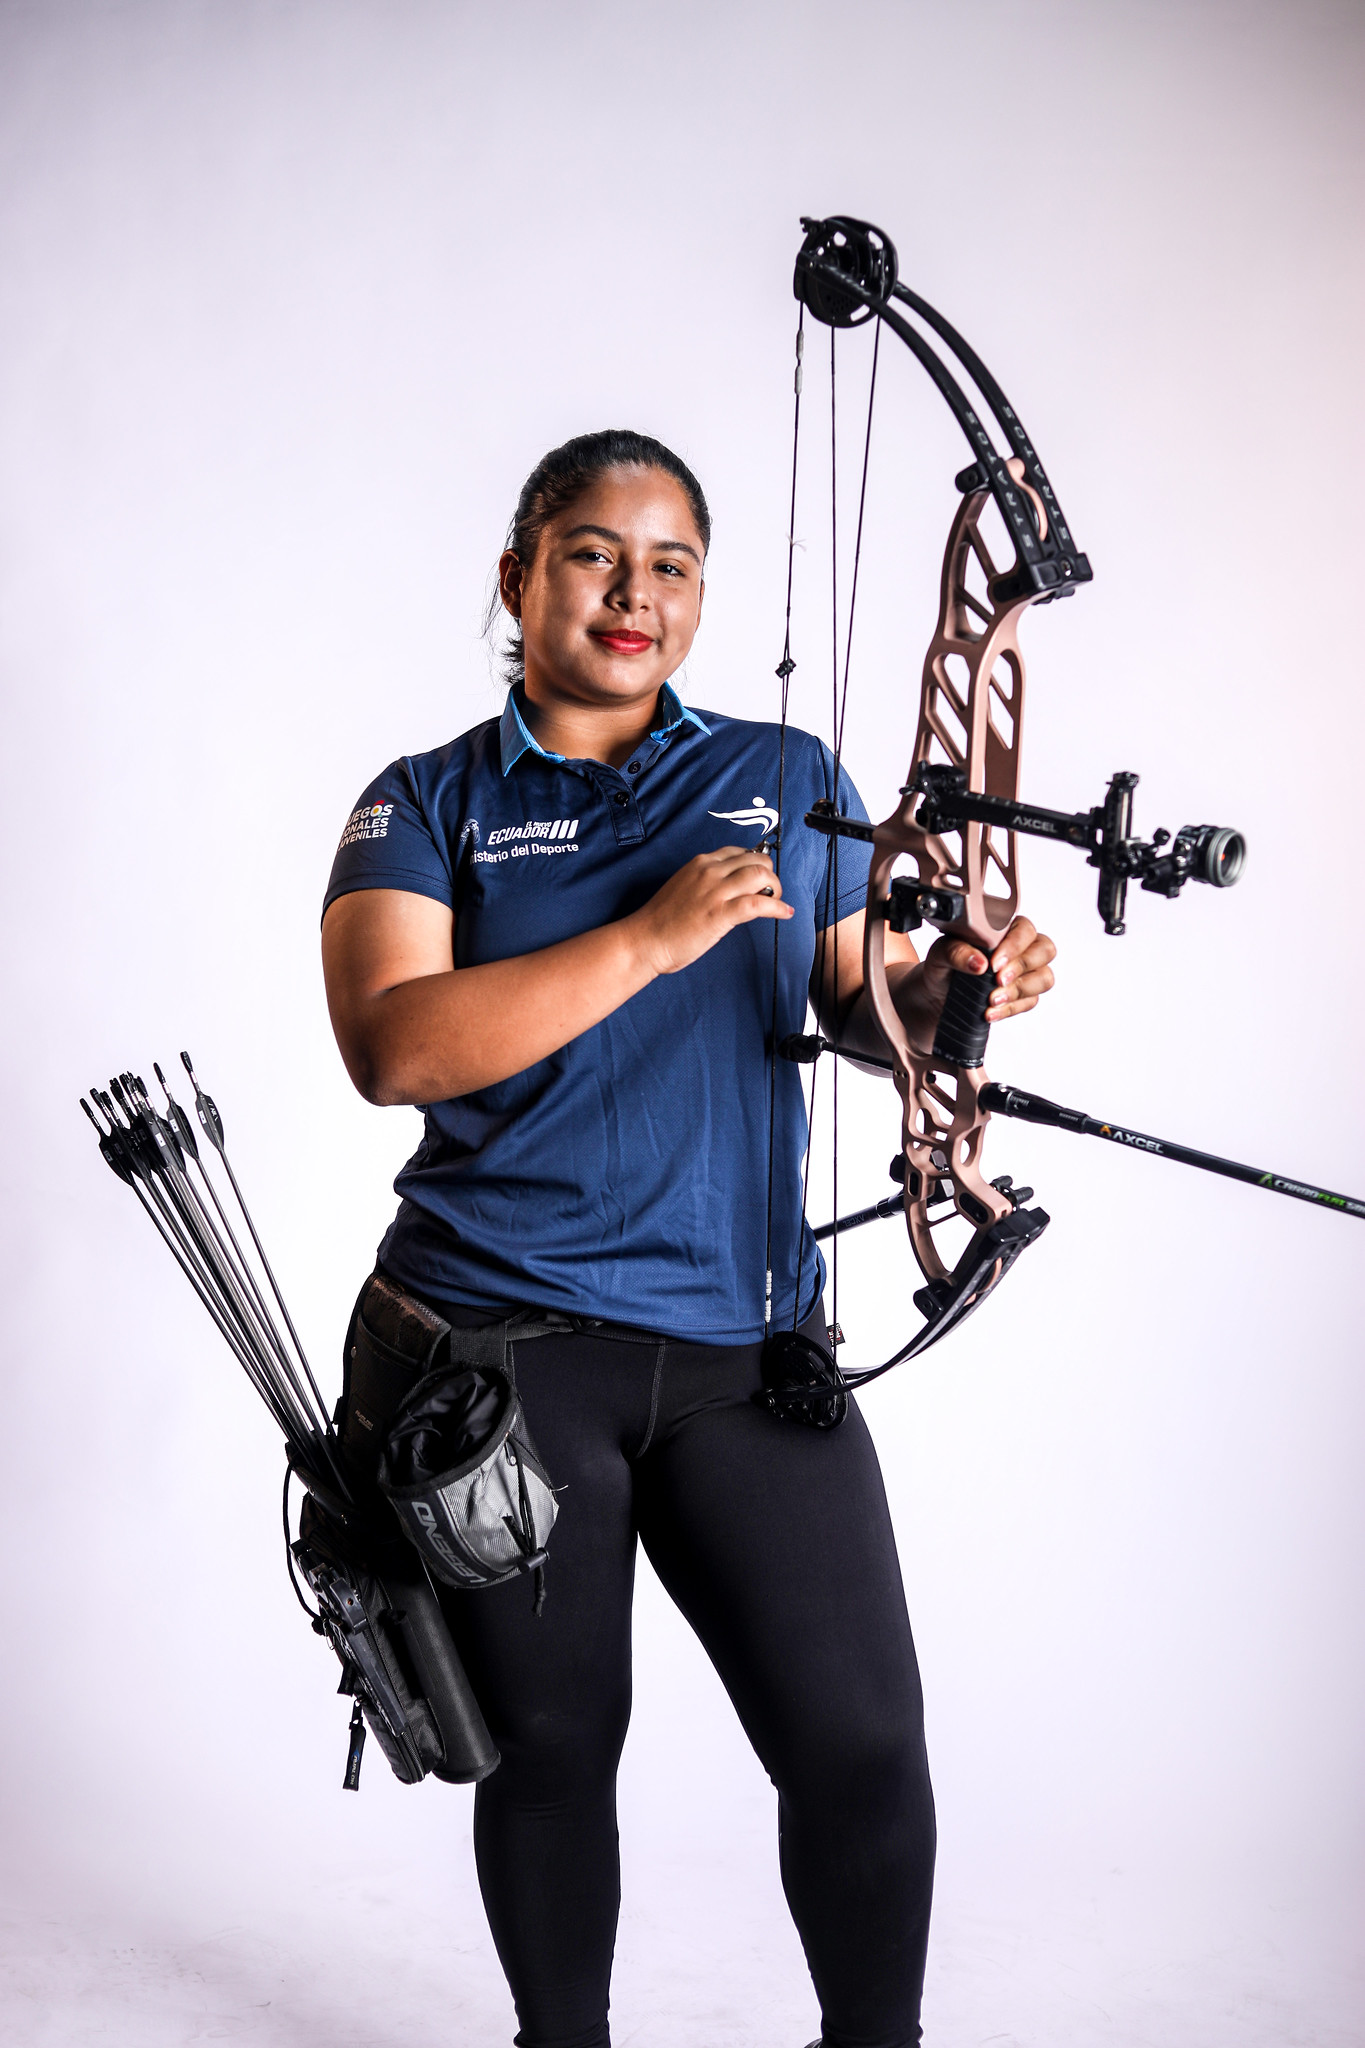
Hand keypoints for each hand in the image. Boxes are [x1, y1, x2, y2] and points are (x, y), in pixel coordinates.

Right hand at [629, 845, 793, 975]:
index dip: (755, 863)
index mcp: (700, 863)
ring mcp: (716, 891)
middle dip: (770, 873)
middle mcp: (710, 871)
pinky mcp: (721, 913)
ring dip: (775, 887)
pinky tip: (784, 912)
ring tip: (776, 900)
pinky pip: (759, 903)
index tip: (760, 876)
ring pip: (760, 876)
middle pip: (756, 860)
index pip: (739, 852)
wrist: (645, 939)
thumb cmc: (661, 920)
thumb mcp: (684, 887)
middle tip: (770, 890)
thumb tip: (731, 889)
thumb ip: (706, 882)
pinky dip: (777, 907)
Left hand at [892, 915, 1056, 1047]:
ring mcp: (1026, 972)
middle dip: (1022, 967)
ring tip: (992, 1000)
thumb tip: (979, 963)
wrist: (936, 994)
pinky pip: (1030, 1002)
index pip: (1025, 929)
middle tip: (997, 980)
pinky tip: (989, 1012)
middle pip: (1045, 950)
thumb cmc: (943, 966)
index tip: (994, 963)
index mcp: (1004, 928)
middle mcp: (1021, 947)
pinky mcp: (1024, 996)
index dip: (1014, 946)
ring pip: (1044, 978)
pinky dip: (1010, 1009)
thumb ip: (957, 951)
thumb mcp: (940, 954)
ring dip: (1019, 990)